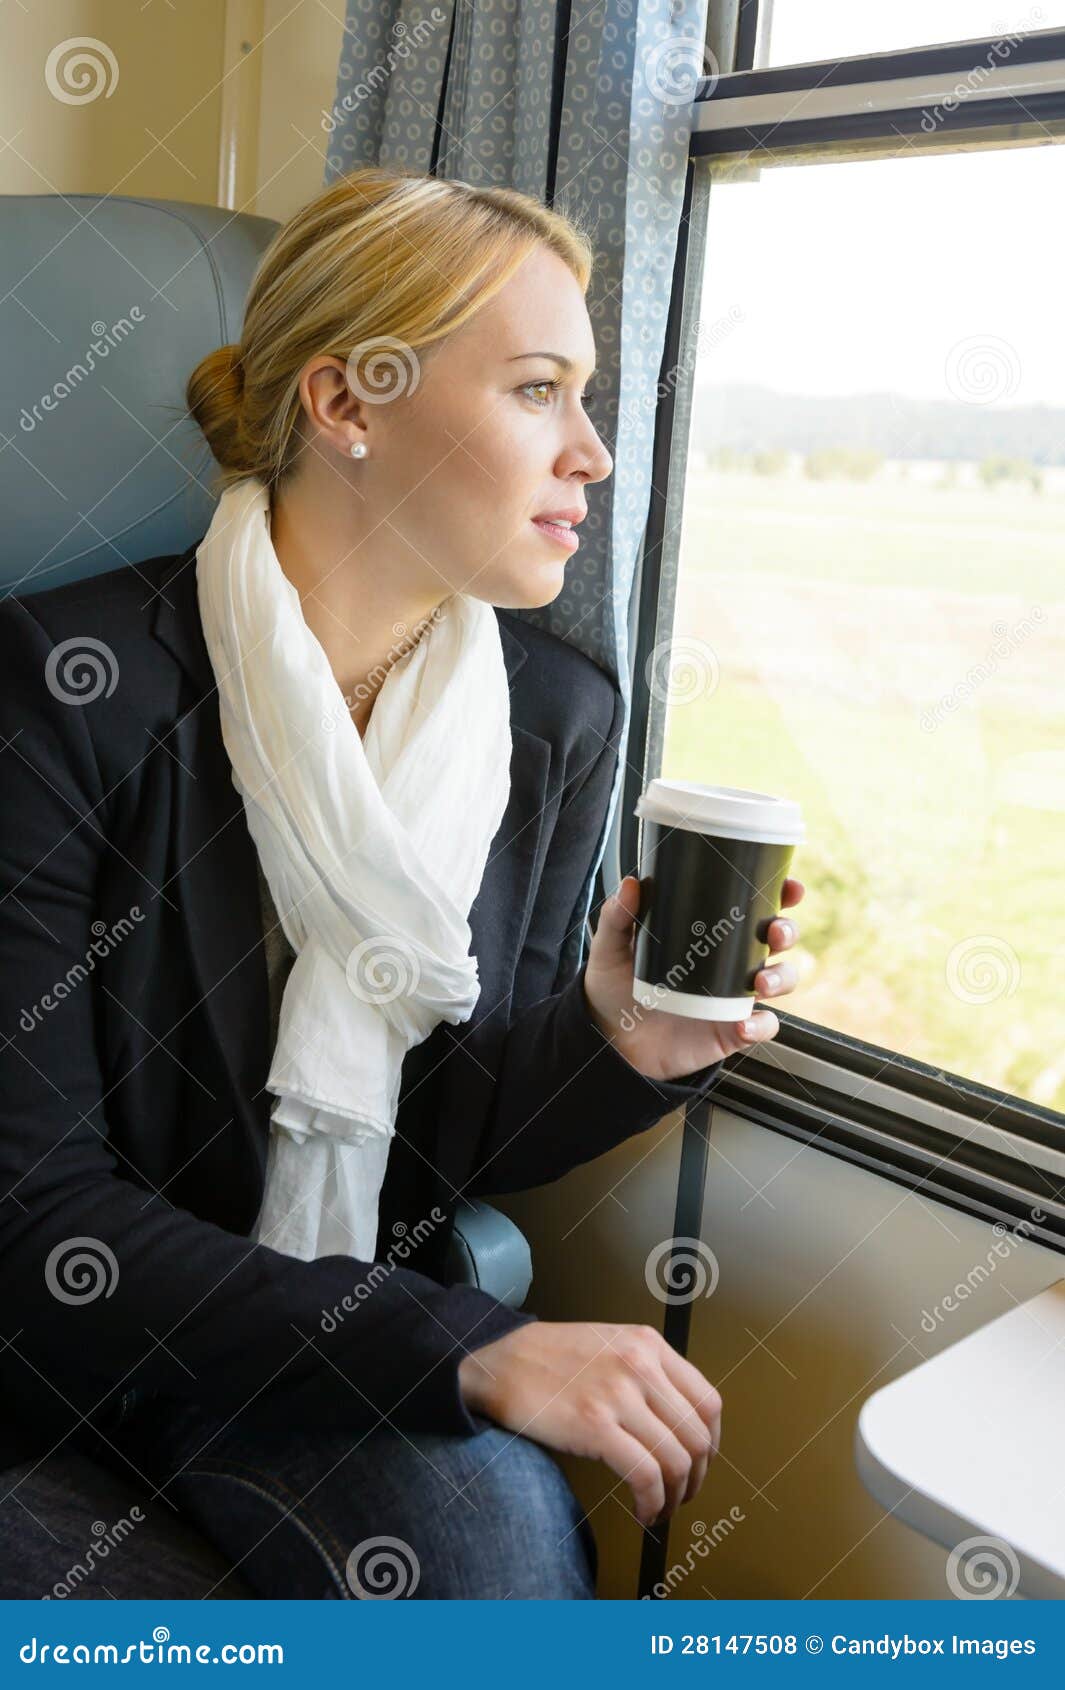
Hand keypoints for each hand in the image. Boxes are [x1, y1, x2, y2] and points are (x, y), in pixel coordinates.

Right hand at [457, 1320, 721, 1527]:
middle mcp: (640, 1365)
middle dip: (696, 1477)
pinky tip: (642, 1510)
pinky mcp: (594, 1426)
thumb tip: (680, 1423)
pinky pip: (645, 1476)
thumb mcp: (610, 1344)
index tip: (702, 1463)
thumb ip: (648, 1371)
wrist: (499, 1361)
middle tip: (682, 1494)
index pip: (708, 1401)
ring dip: (675, 1496)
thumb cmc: (549, 1358)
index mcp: (647, 1344)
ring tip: (660, 1508)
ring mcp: (618, 1395)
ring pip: (676, 1460)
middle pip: (697, 1436)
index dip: (712, 1443)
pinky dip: (652, 1502)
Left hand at [582, 874, 804, 1081]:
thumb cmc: (616, 991)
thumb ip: (617, 919)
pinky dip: (761, 1025)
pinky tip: (743, 1024)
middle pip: (777, 940)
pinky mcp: (732, 1030)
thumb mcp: (611, 951)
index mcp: (710, 935)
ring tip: (760, 983)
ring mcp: (735, 997)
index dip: (780, 894)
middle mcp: (730, 962)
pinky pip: (763, 1027)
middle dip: (787, 931)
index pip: (753, 907)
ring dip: (782, 977)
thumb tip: (630, 884)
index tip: (789, 887)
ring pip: (781, 981)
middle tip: (775, 933)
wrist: (613, 1044)